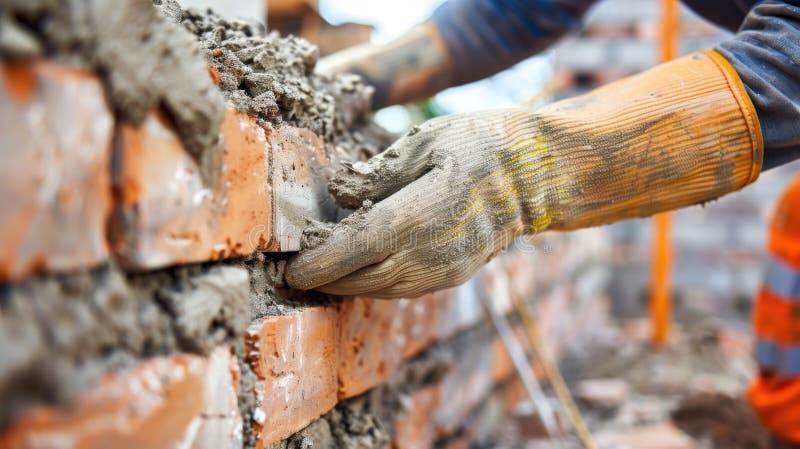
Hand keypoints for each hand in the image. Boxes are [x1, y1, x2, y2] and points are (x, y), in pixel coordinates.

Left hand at [285, 110, 537, 297]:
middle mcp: (431, 254)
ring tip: (320, 272)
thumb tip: (340, 192)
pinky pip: (402, 289)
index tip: (291, 268)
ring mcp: (445, 270)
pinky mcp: (453, 276)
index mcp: (419, 215)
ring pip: (381, 290)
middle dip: (325, 279)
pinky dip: (373, 284)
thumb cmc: (482, 145)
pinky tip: (359, 270)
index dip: (319, 264)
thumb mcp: (426, 140)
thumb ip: (379, 172)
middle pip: (362, 279)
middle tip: (296, 270)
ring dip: (347, 284)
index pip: (354, 250)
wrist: (538, 175)